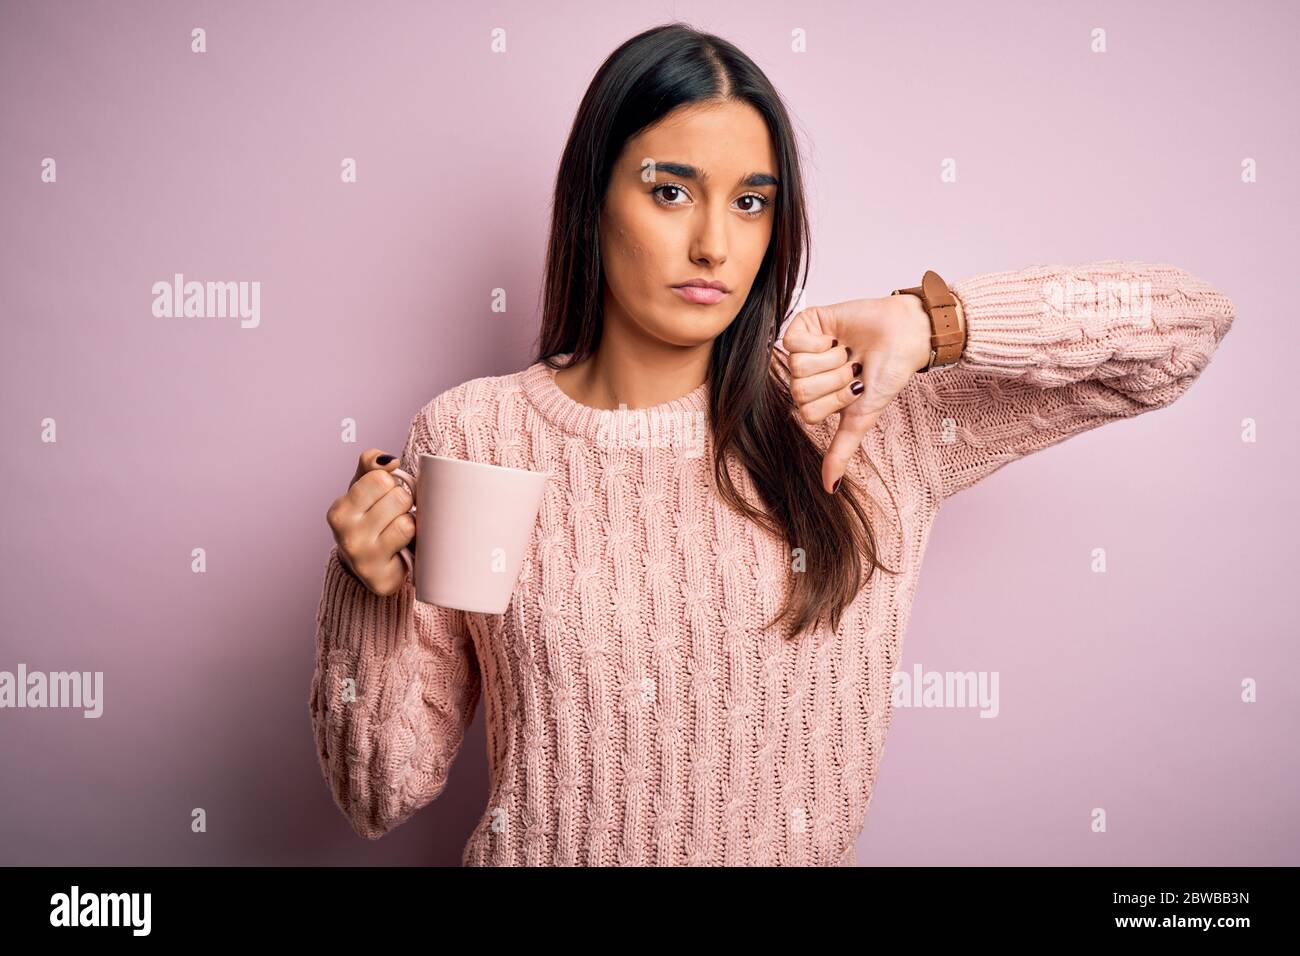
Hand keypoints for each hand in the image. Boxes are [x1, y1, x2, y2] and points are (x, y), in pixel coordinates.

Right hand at [325, 449, 416, 596]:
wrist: (368, 566)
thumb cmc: (368, 520)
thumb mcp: (363, 488)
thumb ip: (371, 464)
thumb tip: (390, 461)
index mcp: (339, 511)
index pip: (381, 478)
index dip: (390, 484)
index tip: (385, 495)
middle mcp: (346, 536)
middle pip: (399, 497)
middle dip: (403, 503)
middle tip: (394, 516)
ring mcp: (363, 558)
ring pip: (407, 521)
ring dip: (410, 523)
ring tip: (398, 532)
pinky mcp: (381, 577)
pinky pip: (411, 544)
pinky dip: (414, 542)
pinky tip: (402, 549)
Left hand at [782, 292, 946, 493]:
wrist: (906, 334)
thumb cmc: (888, 374)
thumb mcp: (862, 417)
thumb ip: (842, 449)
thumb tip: (830, 488)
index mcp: (816, 398)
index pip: (807, 413)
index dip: (836, 400)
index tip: (857, 388)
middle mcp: (806, 375)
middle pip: (799, 390)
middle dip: (835, 380)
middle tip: (853, 367)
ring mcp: (802, 349)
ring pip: (796, 367)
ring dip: (831, 360)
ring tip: (847, 351)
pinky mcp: (804, 324)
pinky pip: (791, 341)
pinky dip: (819, 341)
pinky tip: (835, 336)